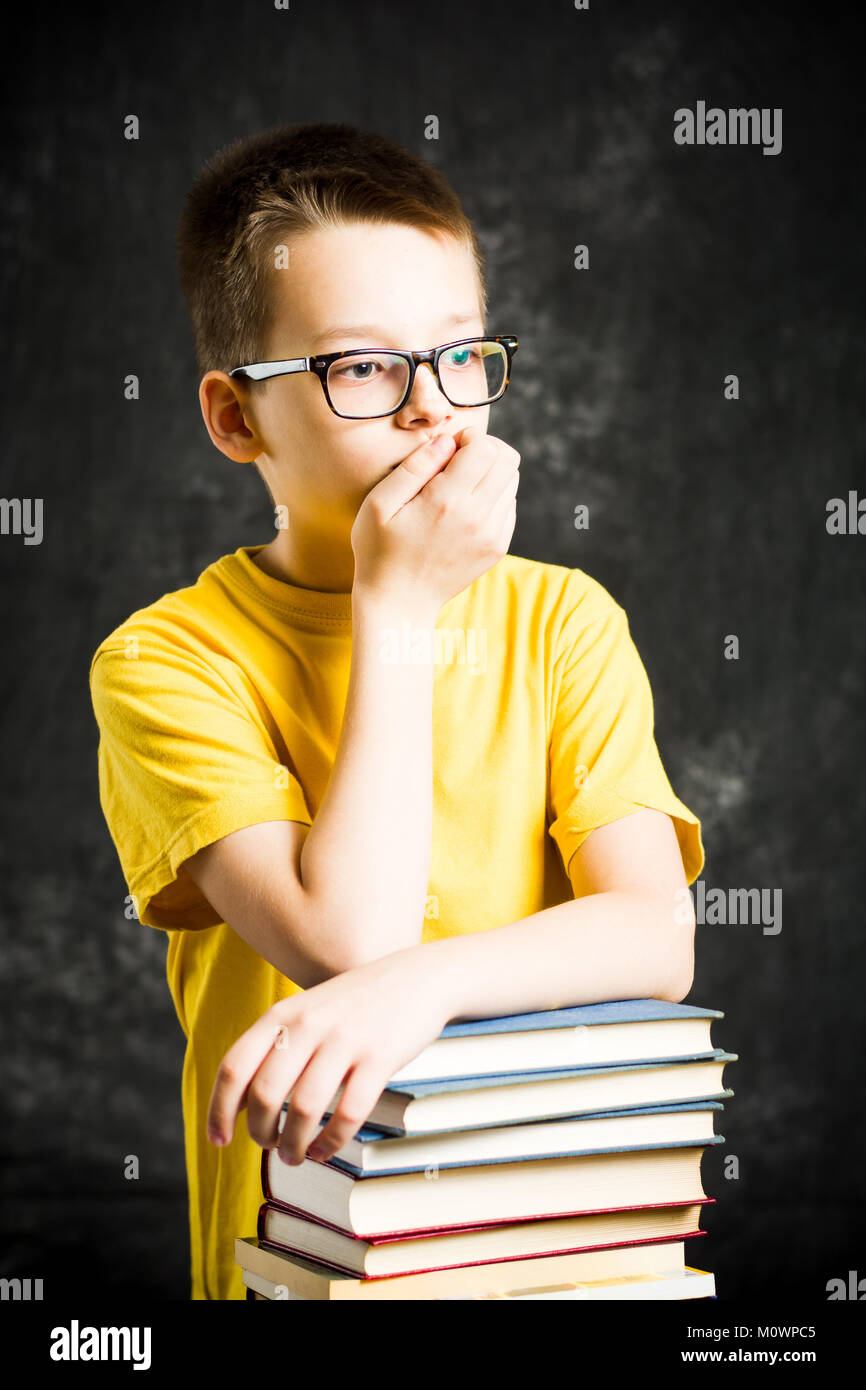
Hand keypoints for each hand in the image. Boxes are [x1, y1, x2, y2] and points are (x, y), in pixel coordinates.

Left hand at [206, 946, 453, 1164]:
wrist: (418, 977)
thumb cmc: (356, 1003)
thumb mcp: (307, 1011)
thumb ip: (273, 1046)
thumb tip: (236, 1103)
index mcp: (283, 1014)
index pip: (234, 1067)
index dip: (219, 1110)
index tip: (218, 1140)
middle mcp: (308, 1025)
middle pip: (265, 1094)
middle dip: (260, 1133)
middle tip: (268, 1146)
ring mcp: (345, 1040)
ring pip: (305, 1109)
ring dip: (294, 1145)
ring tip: (296, 1156)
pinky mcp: (380, 1057)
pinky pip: (348, 1113)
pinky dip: (332, 1141)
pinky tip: (327, 1149)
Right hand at [350, 425, 519, 614]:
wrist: (399, 602)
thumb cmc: (380, 551)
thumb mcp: (380, 504)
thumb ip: (414, 467)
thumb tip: (447, 441)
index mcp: (447, 501)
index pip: (486, 448)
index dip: (468, 438)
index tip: (448, 449)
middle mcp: (478, 517)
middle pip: (508, 460)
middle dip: (486, 449)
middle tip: (459, 460)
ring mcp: (492, 535)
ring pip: (512, 482)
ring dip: (490, 474)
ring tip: (459, 486)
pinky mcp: (497, 548)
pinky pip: (509, 507)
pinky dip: (493, 497)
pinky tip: (465, 508)